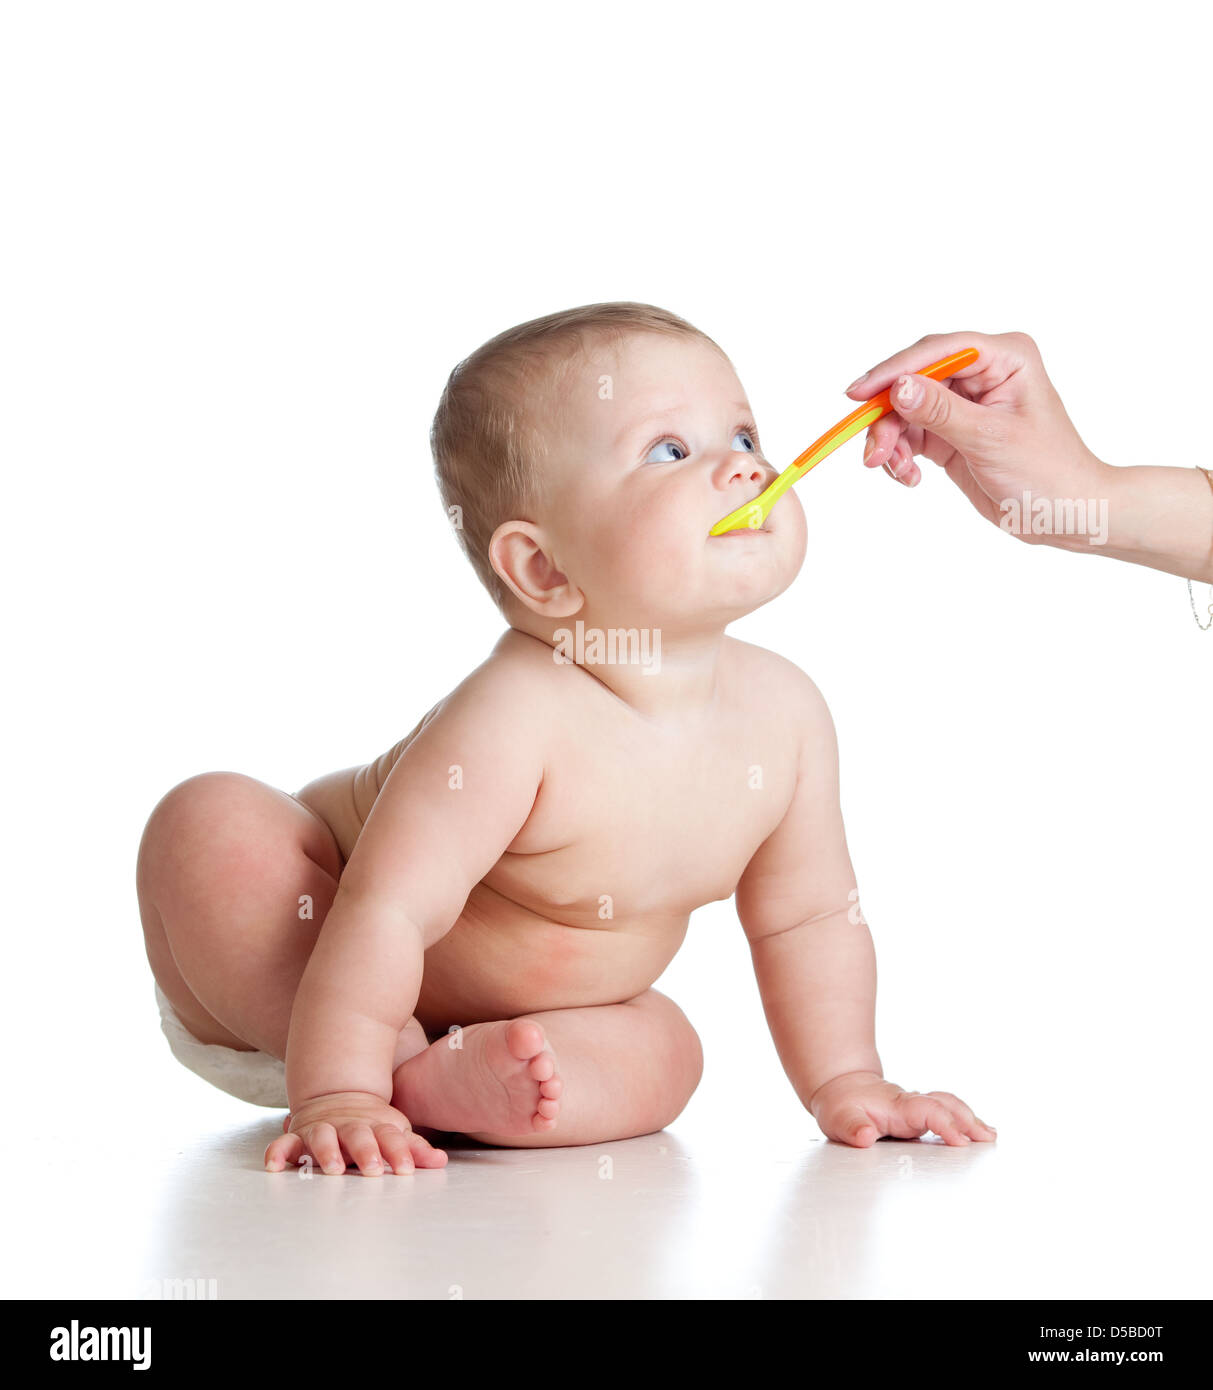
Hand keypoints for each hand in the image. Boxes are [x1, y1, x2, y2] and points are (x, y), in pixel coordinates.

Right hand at [264, 1090, 447, 1174]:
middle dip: (366, 1152)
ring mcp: (323, 1129)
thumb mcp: (396, 1133)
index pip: (391, 1137)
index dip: (400, 1152)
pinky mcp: (299, 1136)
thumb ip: (415, 1149)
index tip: (406, 1170)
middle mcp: (349, 1126)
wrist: (338, 1094)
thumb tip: (442, 1162)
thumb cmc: (372, 1124)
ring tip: (334, 1169)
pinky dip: (278, 1152)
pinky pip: (284, 1144)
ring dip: (328, 1152)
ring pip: (323, 1137)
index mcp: (376, 1125)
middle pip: (359, 1136)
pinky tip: (274, 1166)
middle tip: (373, 1170)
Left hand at [808, 1070, 996, 1147]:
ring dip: (971, 1120)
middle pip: (946, 1105)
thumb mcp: (838, 1118)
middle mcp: (911, 1104)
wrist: (842, 1088)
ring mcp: (917, 1108)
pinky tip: (979, 1134)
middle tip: (988, 1140)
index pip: (928, 1110)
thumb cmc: (841, 1106)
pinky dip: (964, 1121)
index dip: (946, 1124)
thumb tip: (866, 1136)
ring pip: (950, 1106)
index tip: (961, 1142)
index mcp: (897, 1105)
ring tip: (990, 1137)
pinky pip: (946, 1113)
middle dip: (969, 1121)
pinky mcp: (919, 1115)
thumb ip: (852, 1127)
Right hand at [847, 331, 1106, 547]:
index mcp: (1004, 358)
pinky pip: (910, 435)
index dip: (894, 370)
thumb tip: (897, 388)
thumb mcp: (990, 439)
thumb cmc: (1047, 472)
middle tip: (873, 454)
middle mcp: (982, 373)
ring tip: (895, 470)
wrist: (1066, 515)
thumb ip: (940, 411)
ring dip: (891, 441)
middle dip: (888, 417)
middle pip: (914, 381)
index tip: (859, 394)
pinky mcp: (951, 432)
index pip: (938, 351)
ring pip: (905, 410)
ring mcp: (964, 403)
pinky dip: (901, 456)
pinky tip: (910, 477)